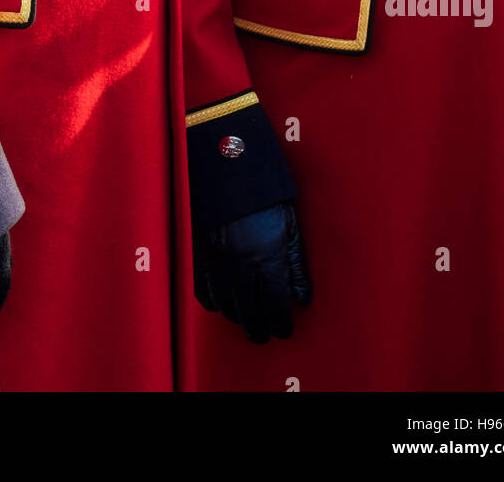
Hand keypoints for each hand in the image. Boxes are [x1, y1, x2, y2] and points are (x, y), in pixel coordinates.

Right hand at [193, 201, 310, 343]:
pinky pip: (205, 294)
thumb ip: (297, 266)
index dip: (281, 324)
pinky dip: (215, 304)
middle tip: (265, 333)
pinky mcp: (201, 257)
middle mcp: (242, 265)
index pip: (276, 306)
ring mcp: (218, 263)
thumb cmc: (265, 197)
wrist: (230, 171)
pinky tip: (225, 304)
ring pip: (227, 308)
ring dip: (238, 318)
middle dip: (260, 330)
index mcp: (268, 257)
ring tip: (248, 320)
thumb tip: (302, 298)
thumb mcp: (290, 228)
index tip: (284, 330)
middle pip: (250, 314)